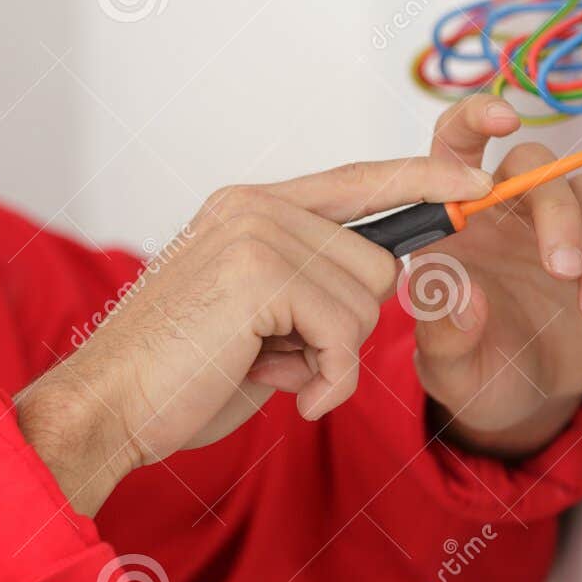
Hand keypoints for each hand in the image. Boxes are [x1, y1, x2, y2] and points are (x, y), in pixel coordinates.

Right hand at [17, 155, 493, 515]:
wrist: (107, 403)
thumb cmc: (173, 373)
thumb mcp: (252, 316)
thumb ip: (306, 288)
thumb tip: (376, 288)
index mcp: (248, 208)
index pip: (356, 181)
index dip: (422, 179)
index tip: (475, 179)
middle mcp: (253, 206)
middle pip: (376, 261)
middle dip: (349, 327)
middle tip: (284, 357)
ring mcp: (255, 233)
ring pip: (367, 299)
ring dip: (332, 356)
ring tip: (267, 369)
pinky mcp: (259, 274)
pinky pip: (345, 333)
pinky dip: (328, 379)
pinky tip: (282, 391)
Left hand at [405, 96, 581, 457]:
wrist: (518, 402)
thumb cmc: (472, 369)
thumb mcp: (448, 367)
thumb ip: (445, 334)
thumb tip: (460, 294)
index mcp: (457, 222)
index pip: (457, 147)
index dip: (476, 119)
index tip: (504, 121)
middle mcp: (508, 215)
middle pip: (540, 171)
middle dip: (559, 212)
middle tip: (561, 270)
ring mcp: (563, 233)